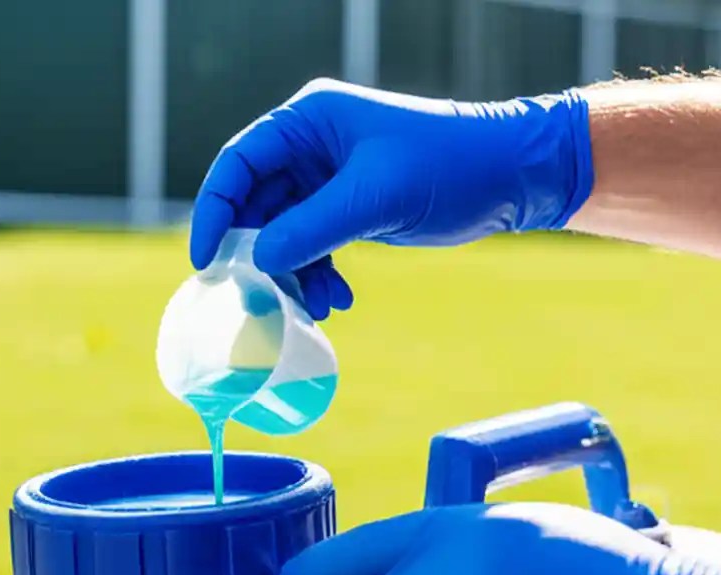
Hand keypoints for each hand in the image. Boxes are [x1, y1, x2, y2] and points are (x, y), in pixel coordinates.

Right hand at [189, 79, 593, 319]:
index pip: (239, 163)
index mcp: (308, 120)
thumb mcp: (376, 197)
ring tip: (315, 307)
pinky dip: (317, 274)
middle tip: (258, 298)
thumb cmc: (450, 166)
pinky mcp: (348, 209)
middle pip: (256, 204)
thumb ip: (312, 228)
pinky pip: (312, 246)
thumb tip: (258, 261)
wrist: (513, 176)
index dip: (214, 211)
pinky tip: (338, 300)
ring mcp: (328, 179)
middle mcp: (311, 145)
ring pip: (283, 233)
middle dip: (258, 255)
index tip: (206, 260)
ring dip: (292, 274)